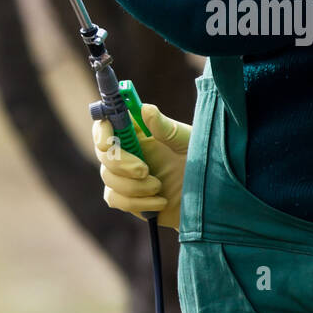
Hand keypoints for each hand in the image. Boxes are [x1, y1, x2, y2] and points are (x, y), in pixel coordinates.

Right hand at [92, 104, 191, 230]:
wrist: (210, 200)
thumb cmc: (201, 162)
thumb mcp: (188, 143)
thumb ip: (166, 128)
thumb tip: (145, 109)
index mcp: (139, 131)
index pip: (108, 123)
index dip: (102, 130)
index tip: (107, 142)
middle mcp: (128, 150)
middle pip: (103, 152)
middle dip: (121, 163)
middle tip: (144, 170)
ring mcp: (126, 175)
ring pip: (108, 178)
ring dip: (133, 186)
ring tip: (159, 186)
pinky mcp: (128, 198)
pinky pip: (116, 199)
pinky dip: (137, 203)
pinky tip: (160, 202)